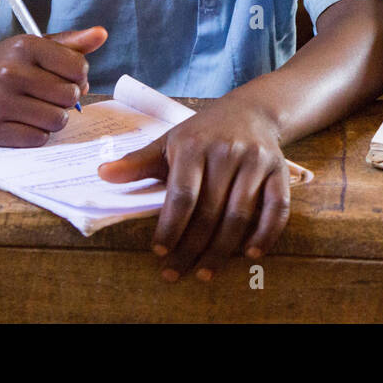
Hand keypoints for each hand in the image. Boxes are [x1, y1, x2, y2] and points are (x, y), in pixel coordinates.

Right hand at [0, 26, 107, 145]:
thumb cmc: (3, 67)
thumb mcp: (32, 48)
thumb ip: (70, 44)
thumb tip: (102, 34)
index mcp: (25, 47)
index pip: (79, 68)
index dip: (78, 78)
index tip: (64, 79)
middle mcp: (9, 72)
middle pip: (70, 97)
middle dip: (65, 100)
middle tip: (47, 97)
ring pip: (56, 120)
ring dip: (52, 119)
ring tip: (35, 109)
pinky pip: (38, 139)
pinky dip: (36, 134)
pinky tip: (21, 122)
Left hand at [98, 98, 290, 281]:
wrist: (252, 110)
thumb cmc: (204, 132)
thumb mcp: (170, 141)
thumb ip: (138, 162)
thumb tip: (103, 174)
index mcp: (194, 145)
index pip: (182, 194)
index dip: (171, 226)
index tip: (160, 251)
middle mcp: (227, 151)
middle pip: (210, 210)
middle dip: (192, 247)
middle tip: (176, 271)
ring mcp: (256, 161)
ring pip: (240, 214)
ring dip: (223, 249)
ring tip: (206, 272)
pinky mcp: (279, 170)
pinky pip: (277, 208)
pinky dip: (266, 233)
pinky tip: (250, 253)